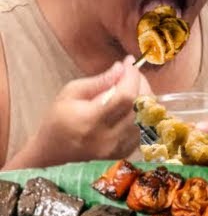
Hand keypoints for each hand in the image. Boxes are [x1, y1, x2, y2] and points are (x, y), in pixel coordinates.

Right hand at [26, 61, 150, 165]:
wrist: (52, 153)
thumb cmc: (58, 120)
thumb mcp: (70, 94)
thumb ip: (99, 81)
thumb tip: (122, 68)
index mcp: (91, 120)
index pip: (125, 97)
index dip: (132, 77)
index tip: (130, 62)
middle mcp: (109, 137)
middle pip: (141, 107)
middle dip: (141, 84)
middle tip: (132, 74)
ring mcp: (120, 148)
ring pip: (147, 118)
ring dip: (145, 98)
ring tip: (132, 87)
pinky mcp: (126, 153)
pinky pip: (144, 129)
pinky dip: (142, 114)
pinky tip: (132, 105)